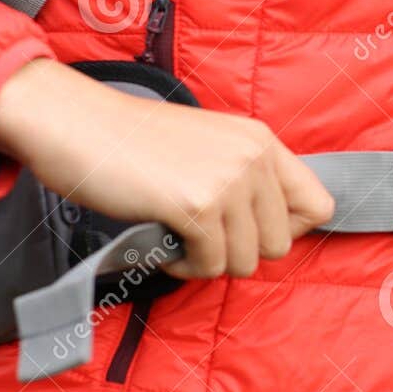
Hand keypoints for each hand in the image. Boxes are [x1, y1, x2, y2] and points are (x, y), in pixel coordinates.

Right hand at [0, 59, 333, 278]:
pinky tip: (160, 239)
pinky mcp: (197, 206)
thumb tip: (278, 234)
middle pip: (279, 245)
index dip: (285, 231)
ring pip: (245, 262)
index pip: (319, 206)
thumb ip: (246, 179)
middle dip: (236, 251)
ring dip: (206, 261)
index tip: (244, 230)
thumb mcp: (209, 148)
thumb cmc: (131, 143)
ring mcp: (228, 181)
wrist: (73, 124)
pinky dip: (182, 265)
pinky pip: (209, 267)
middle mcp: (253, 157)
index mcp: (261, 141)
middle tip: (198, 233)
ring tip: (175, 233)